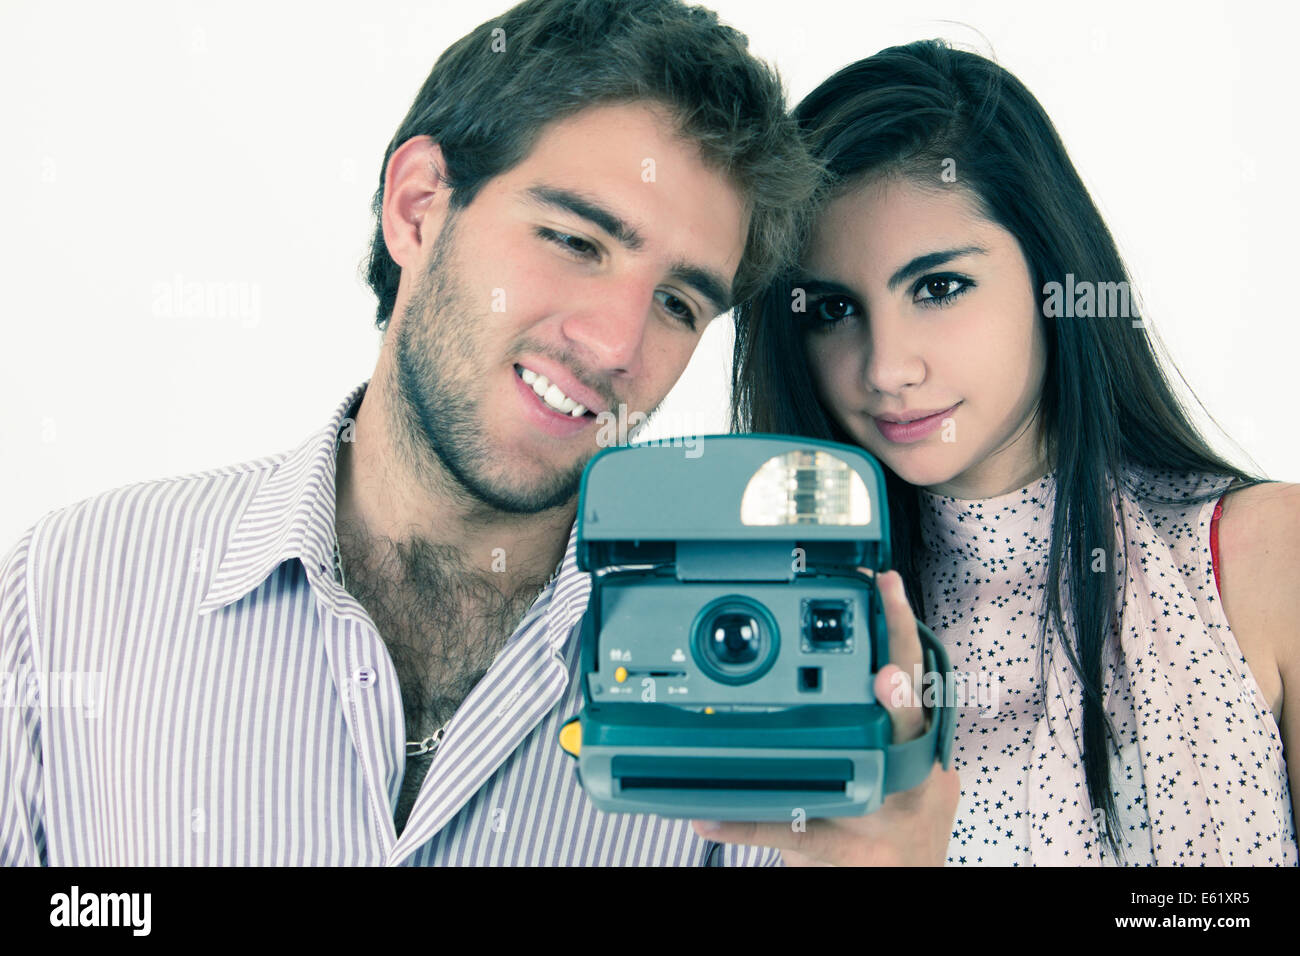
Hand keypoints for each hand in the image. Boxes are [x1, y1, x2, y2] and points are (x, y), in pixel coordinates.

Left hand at [691, 570, 960, 865]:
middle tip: (885, 673)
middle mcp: (905, 770)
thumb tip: (838, 623)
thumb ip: (878, 695)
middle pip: (905, 723)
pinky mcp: (835, 850)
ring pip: (854, 778)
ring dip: (828, 756)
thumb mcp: (904, 749)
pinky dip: (744, 823)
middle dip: (898, 695)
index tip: (885, 584)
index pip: (914, 667)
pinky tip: (710, 813)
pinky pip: (787, 833)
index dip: (901, 626)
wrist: (900, 880)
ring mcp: (875, 813)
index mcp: (915, 731)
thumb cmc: (895, 808)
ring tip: (812, 732)